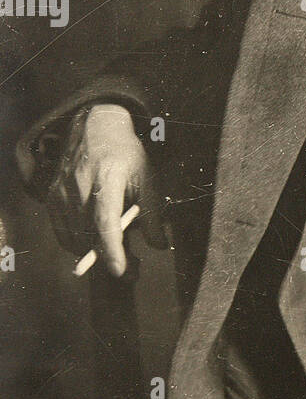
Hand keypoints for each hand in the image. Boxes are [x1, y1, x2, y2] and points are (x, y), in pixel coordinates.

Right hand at [47, 104, 168, 275]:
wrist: (95, 128)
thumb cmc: (126, 154)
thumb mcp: (148, 178)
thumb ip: (153, 213)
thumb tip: (160, 245)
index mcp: (107, 177)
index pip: (106, 221)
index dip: (112, 249)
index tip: (120, 270)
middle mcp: (79, 185)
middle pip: (90, 235)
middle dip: (111, 259)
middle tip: (134, 270)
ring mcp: (62, 192)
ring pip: (76, 237)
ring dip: (96, 253)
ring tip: (119, 253)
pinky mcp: (52, 197)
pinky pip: (63, 233)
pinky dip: (78, 243)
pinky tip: (95, 242)